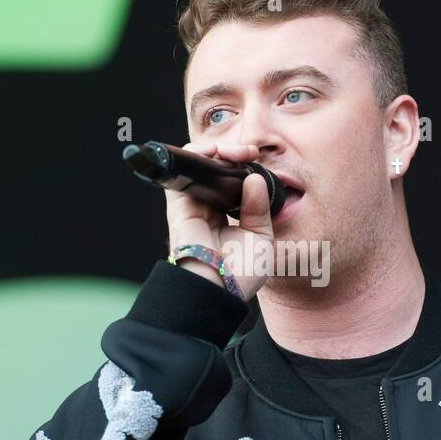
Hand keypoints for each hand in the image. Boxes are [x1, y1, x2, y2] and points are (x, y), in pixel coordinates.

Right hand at [164, 142, 273, 300]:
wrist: (220, 289)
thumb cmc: (240, 273)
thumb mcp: (261, 236)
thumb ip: (259, 206)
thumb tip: (254, 177)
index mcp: (225, 216)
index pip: (230, 181)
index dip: (242, 166)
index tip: (258, 159)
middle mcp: (207, 208)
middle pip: (214, 169)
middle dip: (233, 153)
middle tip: (250, 152)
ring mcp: (192, 205)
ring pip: (198, 165)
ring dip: (217, 150)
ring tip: (237, 152)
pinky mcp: (179, 204)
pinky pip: (183, 170)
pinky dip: (197, 155)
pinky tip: (215, 153)